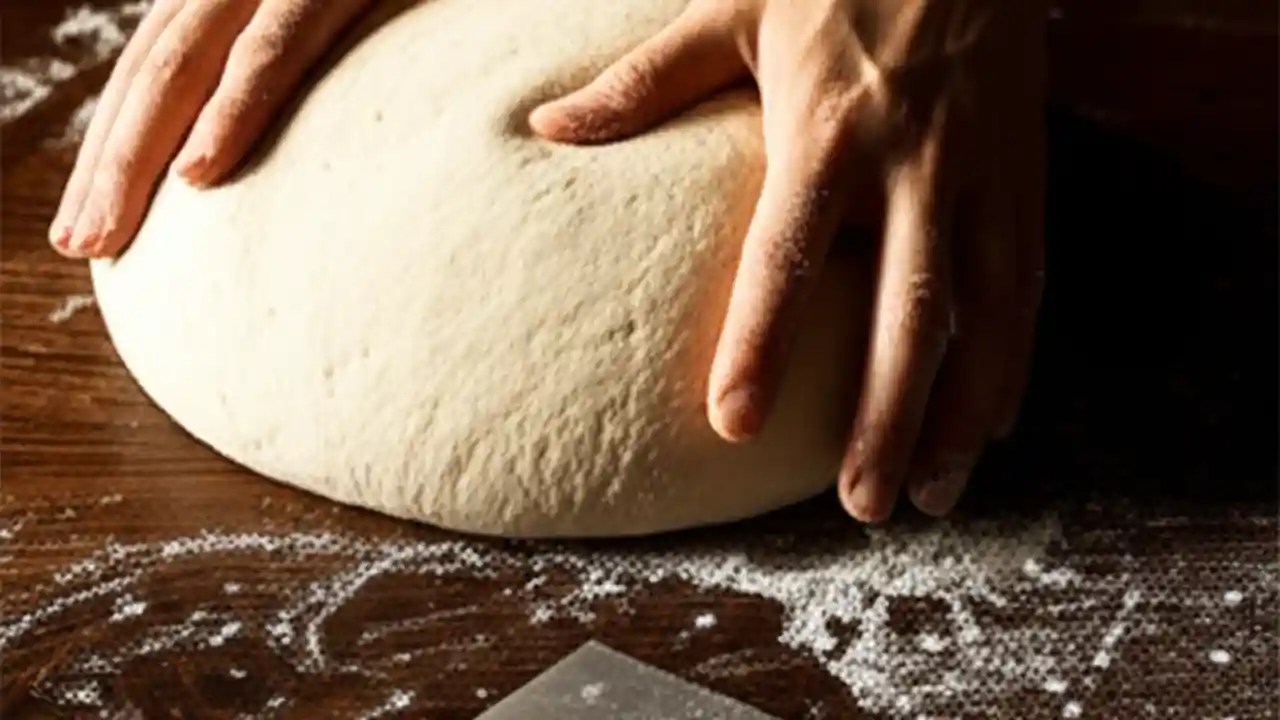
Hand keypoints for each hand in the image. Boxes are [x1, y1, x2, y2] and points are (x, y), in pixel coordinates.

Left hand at [48, 0, 373, 258]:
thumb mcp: (368, 28)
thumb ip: (317, 68)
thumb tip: (291, 156)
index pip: (162, 62)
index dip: (120, 135)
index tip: (97, 212)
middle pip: (153, 69)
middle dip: (108, 160)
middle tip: (81, 242)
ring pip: (184, 59)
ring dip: (137, 151)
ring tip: (109, 230)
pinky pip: (276, 45)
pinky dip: (235, 108)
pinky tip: (200, 171)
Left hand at [530, 0, 1044, 520]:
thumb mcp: (736, 9)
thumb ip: (646, 80)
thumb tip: (549, 127)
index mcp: (828, 128)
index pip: (790, 252)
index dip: (762, 340)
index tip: (733, 423)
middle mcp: (914, 161)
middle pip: (907, 310)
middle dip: (887, 415)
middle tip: (861, 506)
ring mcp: (980, 172)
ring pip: (984, 312)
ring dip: (961, 412)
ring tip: (930, 495)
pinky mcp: (1026, 173)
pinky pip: (1027, 280)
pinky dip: (1014, 359)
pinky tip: (995, 425)